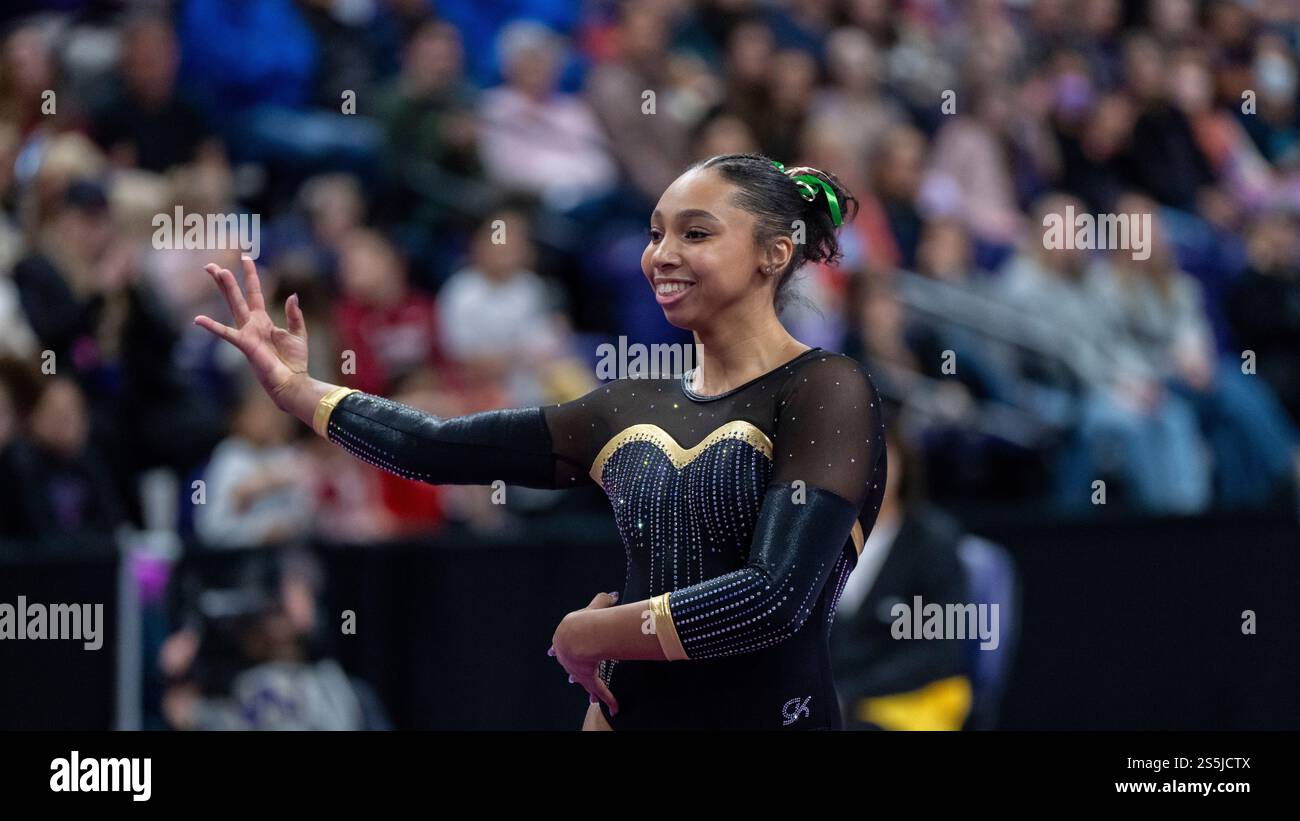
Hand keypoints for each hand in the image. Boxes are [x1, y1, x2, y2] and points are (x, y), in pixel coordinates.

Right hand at [194, 257, 308, 409]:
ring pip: (234, 306)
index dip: (251, 276)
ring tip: (216, 271)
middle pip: (236, 297)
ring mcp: (247, 333)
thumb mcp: (298, 333)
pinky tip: (198, 319)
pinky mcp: (245, 344)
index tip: (245, 257)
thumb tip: (292, 295)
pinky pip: (227, 333)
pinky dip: (213, 327)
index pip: (254, 293)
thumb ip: (294, 314)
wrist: (292, 381)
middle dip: (226, 280)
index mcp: (263, 321)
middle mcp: (252, 324)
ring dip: (226, 288)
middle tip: (212, 265)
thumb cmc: (294, 361)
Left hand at [550, 592, 619, 716]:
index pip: (558, 644)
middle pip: (568, 665)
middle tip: (570, 679)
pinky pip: (599, 690)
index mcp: (564, 638)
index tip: (550, 653)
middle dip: (572, 671)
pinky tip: (614, 707)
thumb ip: (603, 600)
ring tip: (591, 697)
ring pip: (581, 680)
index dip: (557, 649)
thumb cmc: (584, 620)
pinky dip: (607, 698)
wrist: (580, 635)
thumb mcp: (595, 606)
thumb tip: (613, 595)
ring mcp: (576, 669)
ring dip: (586, 687)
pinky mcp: (588, 679)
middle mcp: (567, 656)